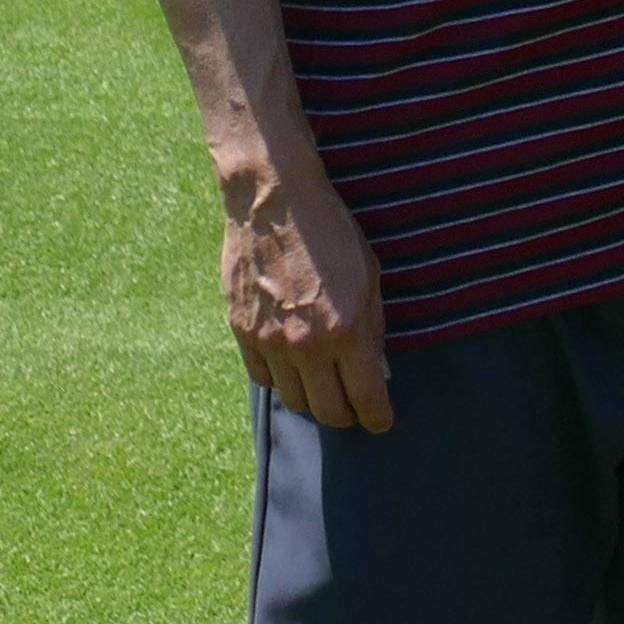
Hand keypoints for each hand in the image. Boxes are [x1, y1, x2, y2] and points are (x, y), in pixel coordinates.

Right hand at [229, 164, 394, 431]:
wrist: (275, 201)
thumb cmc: (332, 233)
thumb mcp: (370, 277)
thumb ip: (374, 330)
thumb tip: (379, 374)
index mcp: (346, 331)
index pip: (366, 398)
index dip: (377, 418)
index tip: (381, 422)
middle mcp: (306, 345)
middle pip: (327, 411)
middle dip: (347, 416)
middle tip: (355, 409)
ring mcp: (269, 341)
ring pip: (293, 399)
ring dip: (313, 400)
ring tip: (325, 388)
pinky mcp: (242, 331)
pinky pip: (262, 377)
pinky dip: (280, 380)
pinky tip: (293, 368)